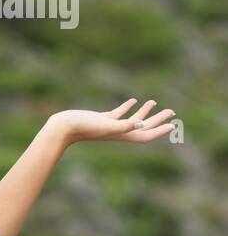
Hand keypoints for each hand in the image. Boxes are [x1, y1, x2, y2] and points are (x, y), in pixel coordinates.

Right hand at [48, 99, 175, 145]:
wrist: (62, 127)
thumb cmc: (83, 128)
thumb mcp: (105, 125)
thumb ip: (123, 125)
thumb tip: (140, 124)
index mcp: (121, 135)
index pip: (145, 135)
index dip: (160, 130)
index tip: (172, 125)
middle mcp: (118, 132)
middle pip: (143, 127)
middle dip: (158, 120)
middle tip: (171, 112)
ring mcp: (110, 125)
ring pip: (132, 119)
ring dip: (144, 112)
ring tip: (154, 102)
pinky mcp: (102, 119)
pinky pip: (119, 113)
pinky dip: (128, 107)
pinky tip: (133, 101)